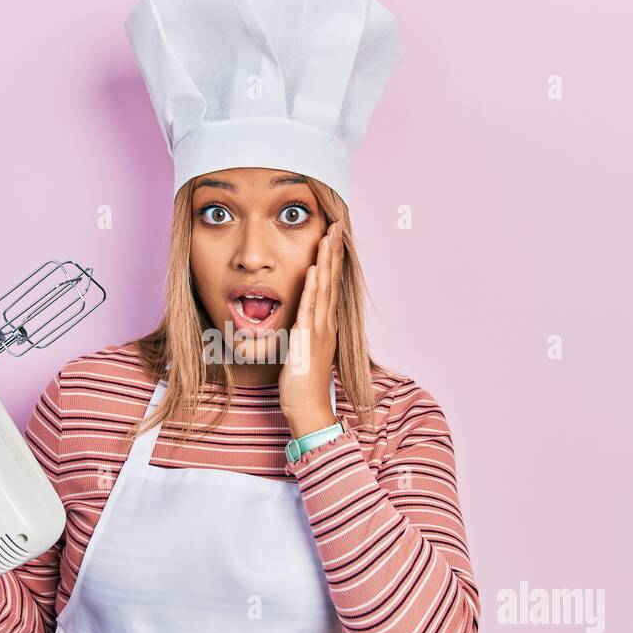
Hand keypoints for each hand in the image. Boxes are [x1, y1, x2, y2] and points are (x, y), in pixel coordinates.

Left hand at [280, 221, 343, 438]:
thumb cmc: (301, 385)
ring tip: (330, 235)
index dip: (332, 260)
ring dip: (327, 260)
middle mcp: (326, 323)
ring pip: (324, 288)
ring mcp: (319, 330)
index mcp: (324, 324)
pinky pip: (310, 308)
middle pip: (332, 279)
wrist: (307, 409)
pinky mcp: (308, 340)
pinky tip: (313, 269)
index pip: (329, 285)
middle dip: (334, 251)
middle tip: (338, 224)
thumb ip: (300, 334)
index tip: (333, 237)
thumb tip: (295, 323)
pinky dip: (312, 288)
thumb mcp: (301, 351)